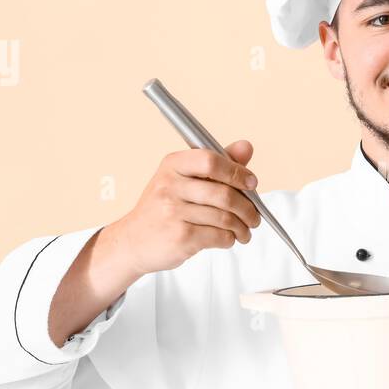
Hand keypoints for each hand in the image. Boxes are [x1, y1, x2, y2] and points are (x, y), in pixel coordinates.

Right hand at [101, 140, 262, 278]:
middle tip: (254, 216)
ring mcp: (173, 212)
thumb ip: (217, 164)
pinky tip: (228, 239)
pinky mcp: (180, 237)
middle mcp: (169, 186)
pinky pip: (219, 236)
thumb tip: (246, 147)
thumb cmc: (164, 208)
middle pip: (224, 193)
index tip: (251, 183)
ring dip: (242, 227)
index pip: (211, 160)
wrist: (133, 242)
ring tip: (244, 231)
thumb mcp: (183, 180)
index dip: (237, 172)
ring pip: (225, 218)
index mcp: (172, 165)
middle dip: (247, 208)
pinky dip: (230, 239)